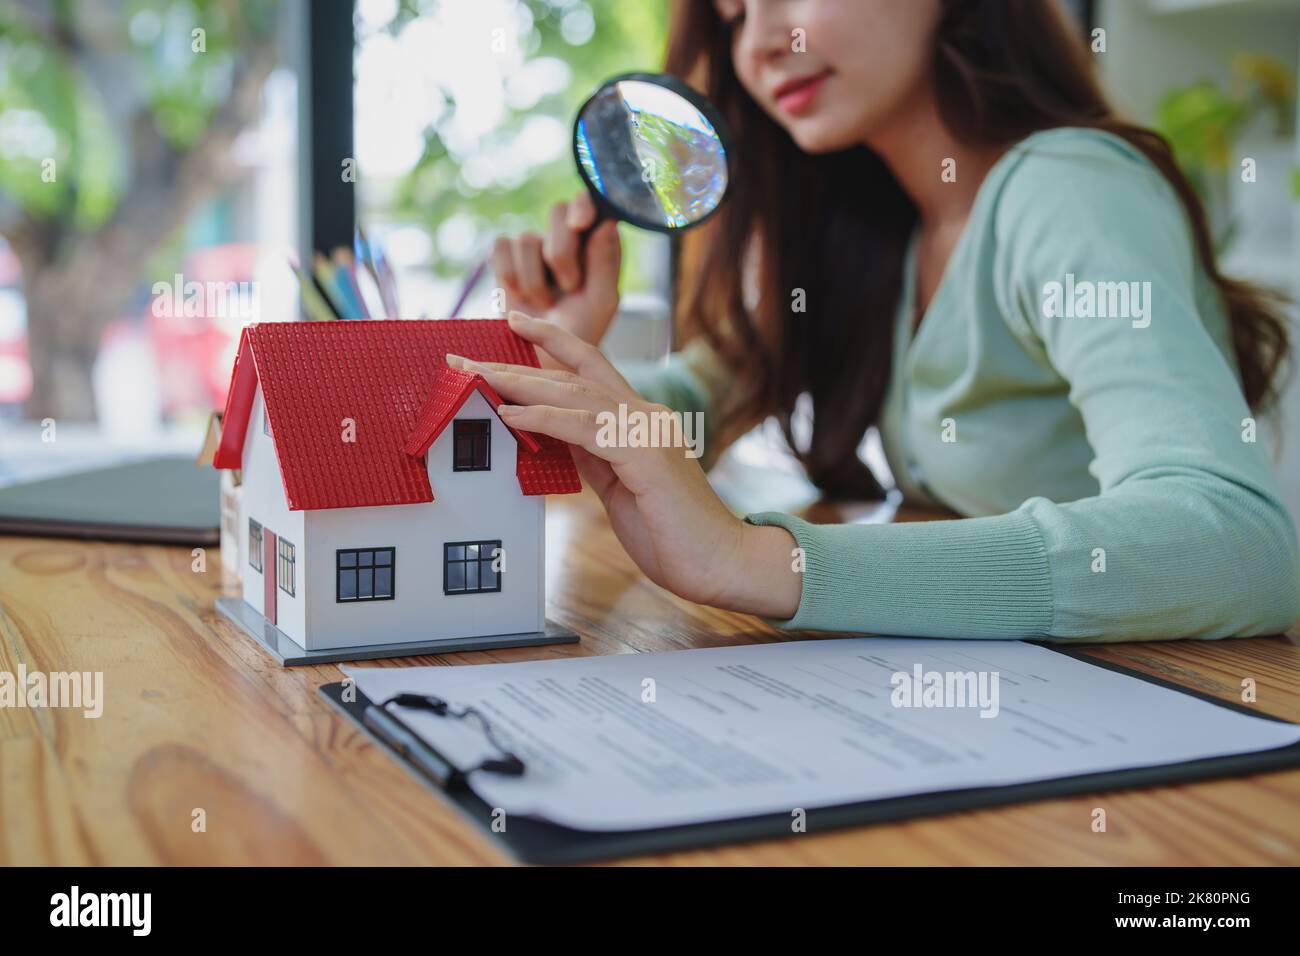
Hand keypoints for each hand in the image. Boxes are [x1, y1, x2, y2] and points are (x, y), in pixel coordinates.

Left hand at [446, 311, 801, 618]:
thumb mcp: (619, 488)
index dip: (550, 345)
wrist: (718, 563)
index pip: (589, 370)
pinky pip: (584, 429)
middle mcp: (646, 415)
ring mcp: (648, 431)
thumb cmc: (672, 534)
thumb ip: (592, 456)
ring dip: (520, 383)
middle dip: (516, 361)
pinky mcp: (646, 456)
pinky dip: (544, 419)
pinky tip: (511, 415)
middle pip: (573, 374)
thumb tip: (554, 437)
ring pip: (575, 393)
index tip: (512, 325)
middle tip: (465, 355)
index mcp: (641, 420)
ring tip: (477, 375)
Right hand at [491, 192, 621, 356]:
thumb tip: (605, 224)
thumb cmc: (581, 329)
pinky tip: (521, 296)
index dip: (583, 204)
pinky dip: (511, 277)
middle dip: (562, 253)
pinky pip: (502, 249)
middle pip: (557, 212)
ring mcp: (535, 245)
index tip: (579, 224)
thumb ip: (605, 263)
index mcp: (596, 241)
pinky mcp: (507, 256)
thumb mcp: (601, 301)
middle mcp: (566, 236)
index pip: (591, 201)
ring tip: (545, 303)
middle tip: (570, 286)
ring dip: (536, 279)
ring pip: (527, 238)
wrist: (545, 357)